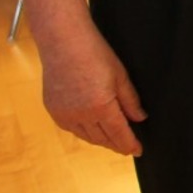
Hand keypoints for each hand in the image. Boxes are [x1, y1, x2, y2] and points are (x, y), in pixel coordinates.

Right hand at [41, 28, 146, 155]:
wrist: (63, 42)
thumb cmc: (95, 54)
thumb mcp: (120, 76)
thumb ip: (130, 101)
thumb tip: (140, 118)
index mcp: (101, 108)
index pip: (119, 134)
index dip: (130, 144)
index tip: (138, 151)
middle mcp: (80, 116)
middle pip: (102, 139)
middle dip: (116, 144)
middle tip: (127, 147)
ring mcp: (64, 114)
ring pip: (86, 136)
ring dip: (100, 140)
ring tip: (112, 141)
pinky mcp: (53, 110)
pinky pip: (71, 129)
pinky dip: (83, 132)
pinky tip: (92, 130)